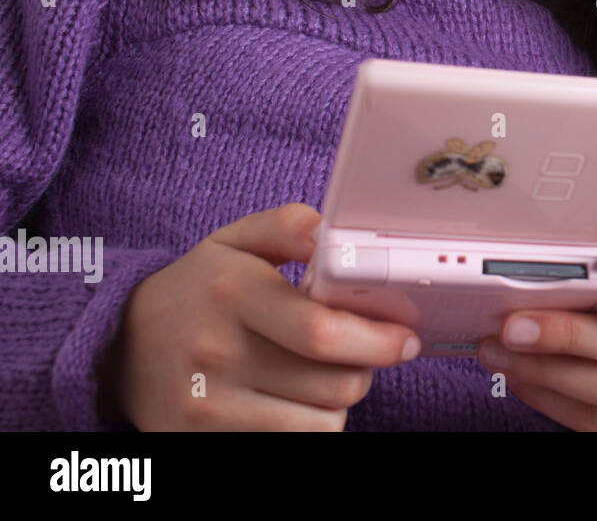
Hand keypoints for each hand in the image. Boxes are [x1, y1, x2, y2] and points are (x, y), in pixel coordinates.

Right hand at [99, 203, 419, 429]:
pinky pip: (294, 443)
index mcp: (233, 293)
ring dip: (339, 399)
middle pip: (336, 383)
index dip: (379, 339)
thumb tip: (337, 233)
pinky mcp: (203, 440)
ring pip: (323, 421)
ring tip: (321, 372)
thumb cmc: (198, 289)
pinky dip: (310, 424)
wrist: (120, 346)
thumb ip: (290, 226)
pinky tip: (295, 399)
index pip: (324, 332)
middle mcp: (219, 352)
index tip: (405, 336)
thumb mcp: (235, 240)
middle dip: (366, 367)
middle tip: (362, 351)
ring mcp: (209, 405)